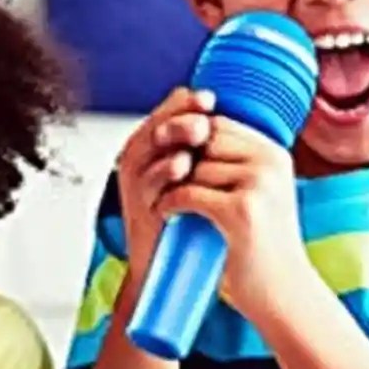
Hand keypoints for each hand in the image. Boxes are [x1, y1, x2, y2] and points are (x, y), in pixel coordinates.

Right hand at [115, 88, 216, 276]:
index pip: (169, 112)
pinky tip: (181, 165)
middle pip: (157, 124)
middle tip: (203, 114)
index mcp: (158, 148)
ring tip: (198, 132)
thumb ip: (209, 149)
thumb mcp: (205, 178)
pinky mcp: (137, 208)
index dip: (187, 104)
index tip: (210, 99)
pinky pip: (146, 182)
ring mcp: (137, 185)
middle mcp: (142, 162)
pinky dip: (163, 171)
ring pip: (148, 148)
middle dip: (180, 116)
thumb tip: (231, 118)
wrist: (178, 270)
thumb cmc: (194, 222)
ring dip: (173, 136)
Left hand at [155, 115, 311, 317]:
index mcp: (275, 155)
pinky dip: (170, 203)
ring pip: (193, 168)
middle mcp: (270, 163)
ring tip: (163, 201)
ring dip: (170, 184)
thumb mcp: (258, 195)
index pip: (217, 124)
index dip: (188, 138)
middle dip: (177, 159)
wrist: (283, 294)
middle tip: (159, 181)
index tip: (167, 160)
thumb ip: (234, 166)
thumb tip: (188, 134)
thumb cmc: (262, 249)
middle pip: (203, 140)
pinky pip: (188, 193)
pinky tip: (167, 214)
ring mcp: (259, 185)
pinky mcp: (241, 211)